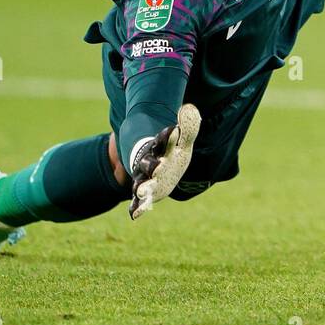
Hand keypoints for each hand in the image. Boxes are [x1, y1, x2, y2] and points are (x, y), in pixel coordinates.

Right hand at [128, 103, 199, 219]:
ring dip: (142, 187)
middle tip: (158, 167)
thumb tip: (190, 108)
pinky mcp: (145, 192)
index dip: (168, 135)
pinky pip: (138, 201)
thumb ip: (187, 128)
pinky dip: (136, 207)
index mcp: (159, 148)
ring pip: (141, 182)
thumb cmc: (171, 152)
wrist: (156, 164)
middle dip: (153, 165)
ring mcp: (145, 178)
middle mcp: (150, 163)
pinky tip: (134, 215)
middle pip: (149, 163)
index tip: (173, 130)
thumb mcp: (182, 141)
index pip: (162, 140)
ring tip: (141, 192)